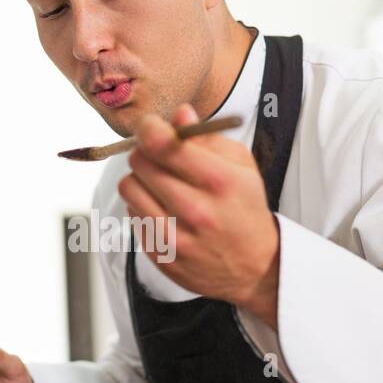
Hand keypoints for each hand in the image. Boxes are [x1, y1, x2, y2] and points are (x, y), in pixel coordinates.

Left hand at [117, 103, 280, 327]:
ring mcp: (176, 237)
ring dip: (140, 180)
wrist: (254, 268)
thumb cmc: (245, 208)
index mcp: (219, 181)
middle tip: (159, 157)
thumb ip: (207, 138)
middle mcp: (195, 210)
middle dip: (146, 152)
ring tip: (160, 184)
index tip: (151, 127)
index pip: (162, 144)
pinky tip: (164, 210)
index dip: (149, 128)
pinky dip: (142, 207)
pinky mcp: (160, 256)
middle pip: (139, 162)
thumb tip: (178, 114)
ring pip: (128, 187)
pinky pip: (131, 215)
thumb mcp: (241, 166)